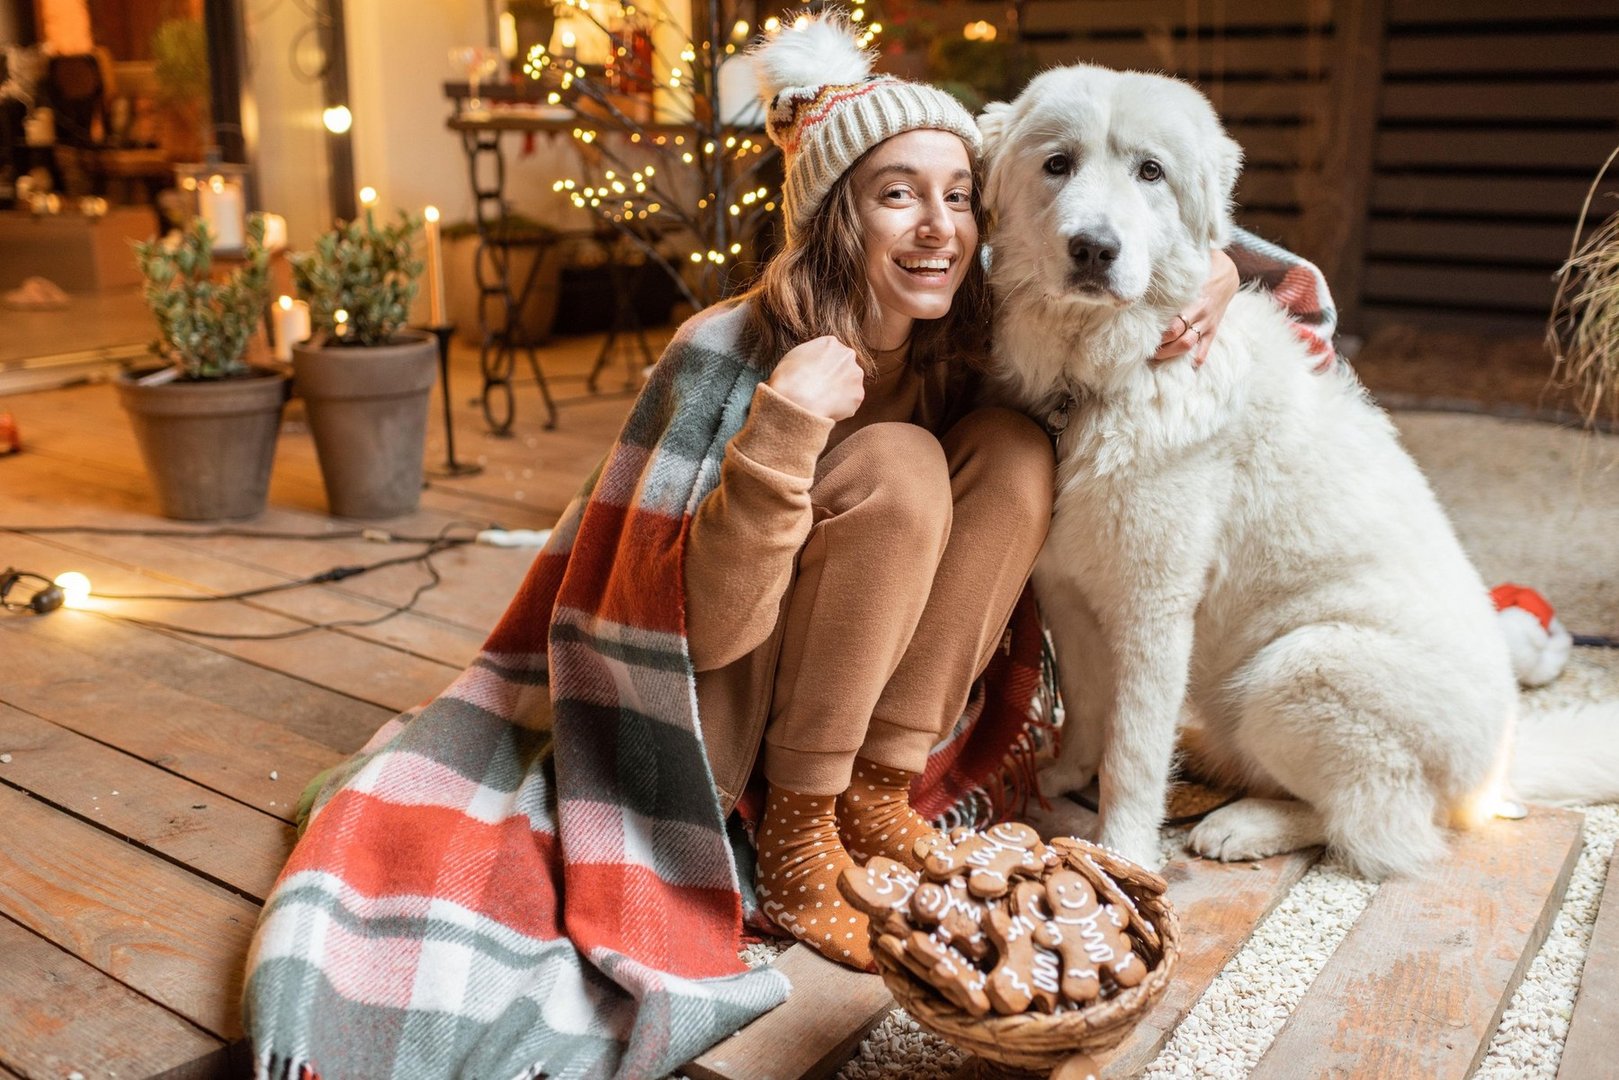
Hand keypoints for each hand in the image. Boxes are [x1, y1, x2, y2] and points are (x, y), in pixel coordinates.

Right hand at [768, 335, 865, 420]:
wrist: (796, 399)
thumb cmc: (789, 378)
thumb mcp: (795, 356)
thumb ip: (811, 355)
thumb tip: (814, 363)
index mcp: (831, 343)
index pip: (832, 353)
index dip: (823, 367)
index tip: (815, 377)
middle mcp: (848, 355)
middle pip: (844, 367)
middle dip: (835, 378)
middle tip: (820, 390)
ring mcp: (855, 375)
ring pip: (849, 385)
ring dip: (840, 393)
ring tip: (822, 401)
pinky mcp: (858, 395)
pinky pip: (850, 403)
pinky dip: (841, 408)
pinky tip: (827, 409)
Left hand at [1154, 248, 1238, 366]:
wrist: (1228, 273)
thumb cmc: (1201, 267)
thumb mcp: (1190, 268)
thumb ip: (1172, 273)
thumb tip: (1152, 265)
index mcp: (1192, 298)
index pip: (1173, 323)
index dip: (1158, 334)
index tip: (1142, 336)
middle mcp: (1200, 313)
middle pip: (1178, 337)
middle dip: (1161, 346)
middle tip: (1144, 348)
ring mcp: (1207, 322)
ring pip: (1188, 344)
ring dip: (1172, 353)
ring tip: (1157, 356)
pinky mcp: (1213, 328)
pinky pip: (1206, 347)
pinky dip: (1197, 358)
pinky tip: (1187, 366)